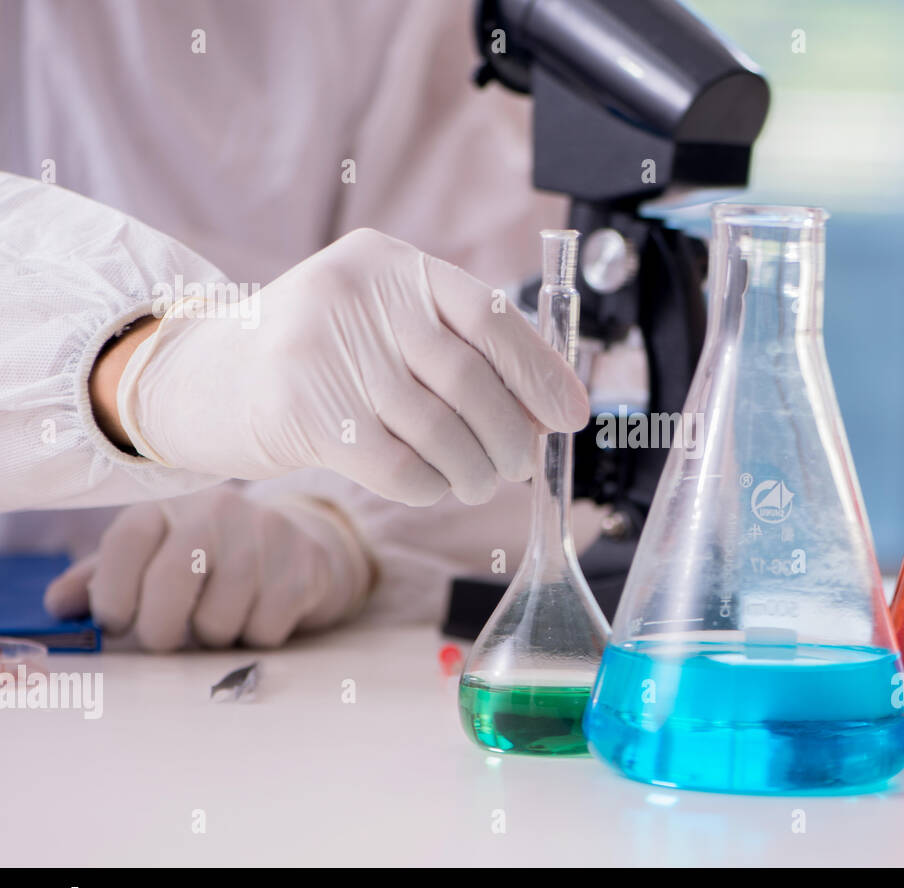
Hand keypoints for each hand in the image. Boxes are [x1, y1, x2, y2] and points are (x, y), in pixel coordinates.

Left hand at [43, 486, 373, 651]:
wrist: (297, 544)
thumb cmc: (209, 560)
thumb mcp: (152, 560)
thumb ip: (102, 580)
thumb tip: (59, 605)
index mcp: (170, 506)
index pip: (127, 539)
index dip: (113, 592)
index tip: (117, 623)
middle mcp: (218, 510)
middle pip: (172, 580)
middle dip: (160, 630)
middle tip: (166, 639)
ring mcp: (267, 534)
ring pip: (220, 617)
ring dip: (214, 637)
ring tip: (220, 618)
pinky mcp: (306, 564)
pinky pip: (265, 629)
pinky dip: (256, 638)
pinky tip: (258, 615)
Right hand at [116, 228, 587, 505]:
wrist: (208, 375)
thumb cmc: (325, 355)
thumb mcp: (385, 321)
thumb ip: (458, 346)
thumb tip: (550, 405)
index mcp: (392, 263)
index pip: (491, 315)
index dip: (541, 373)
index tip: (573, 415)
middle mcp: (356, 293)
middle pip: (468, 379)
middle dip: (511, 434)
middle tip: (521, 464)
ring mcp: (321, 349)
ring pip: (437, 429)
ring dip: (475, 469)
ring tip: (480, 480)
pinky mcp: (297, 409)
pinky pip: (396, 465)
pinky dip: (430, 486)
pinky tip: (432, 485)